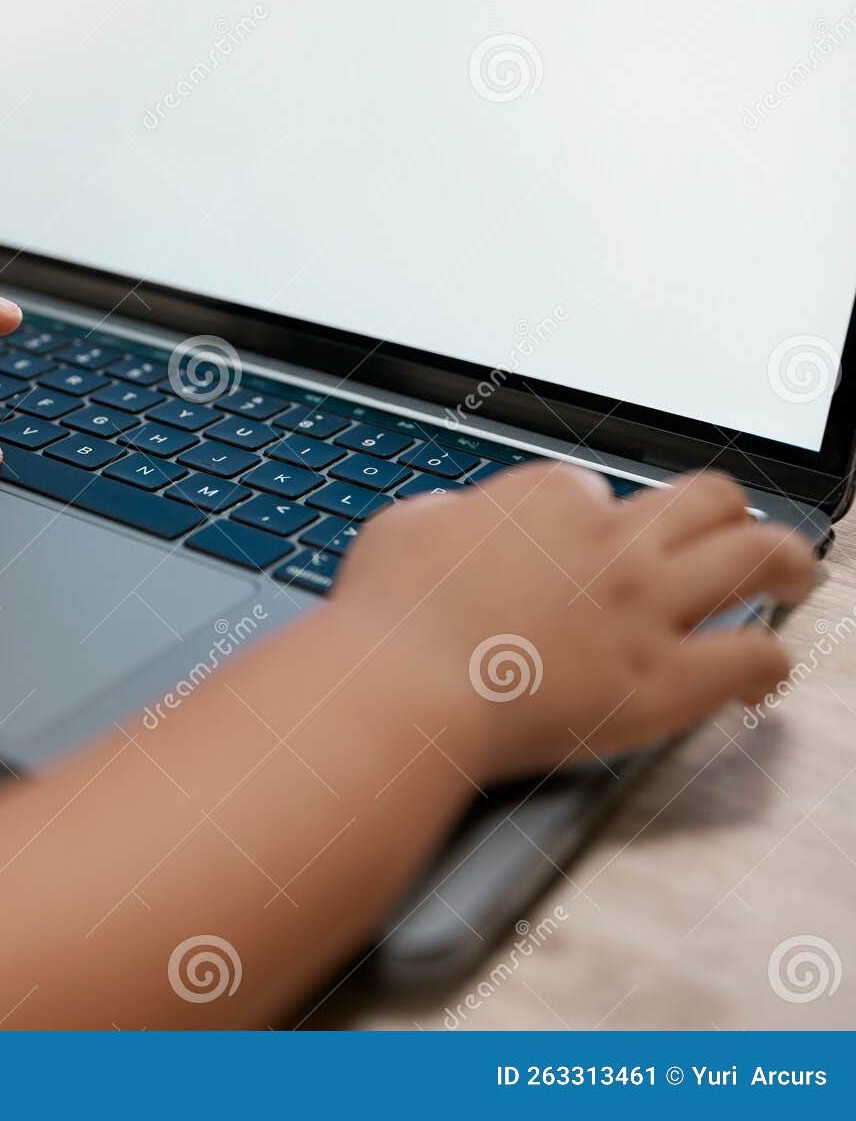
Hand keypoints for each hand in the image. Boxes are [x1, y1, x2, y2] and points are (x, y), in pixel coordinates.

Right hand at [328, 464, 816, 780]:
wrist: (402, 689)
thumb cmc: (386, 617)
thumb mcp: (400, 529)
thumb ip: (445, 515)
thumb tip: (458, 520)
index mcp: (547, 499)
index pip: (594, 491)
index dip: (592, 518)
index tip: (587, 544)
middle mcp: (612, 540)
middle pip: (703, 498)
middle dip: (721, 510)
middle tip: (728, 529)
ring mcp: (646, 607)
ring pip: (757, 555)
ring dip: (786, 560)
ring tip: (794, 574)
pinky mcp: (664, 680)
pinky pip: (752, 658)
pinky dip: (768, 662)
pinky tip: (764, 674)